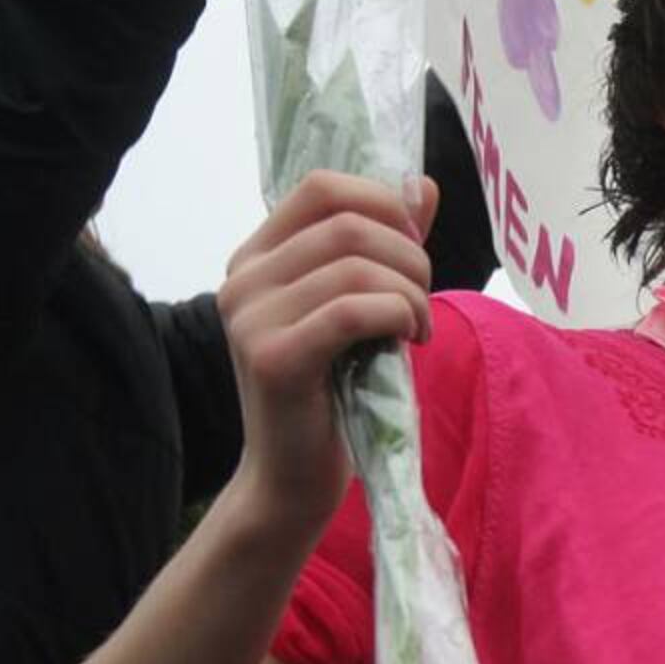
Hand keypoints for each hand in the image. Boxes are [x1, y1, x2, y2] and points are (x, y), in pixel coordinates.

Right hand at [218, 171, 436, 537]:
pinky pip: (354, 310)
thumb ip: (386, 245)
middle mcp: (242, 278)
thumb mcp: (363, 305)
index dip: (383, 202)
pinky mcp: (272, 358)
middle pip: (349, 223)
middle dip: (410, 256)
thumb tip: (422, 186)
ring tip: (417, 326)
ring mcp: (250, 317)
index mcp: (258, 255)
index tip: (414, 245)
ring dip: (410, 292)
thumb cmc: (334, 389)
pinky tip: (411, 341)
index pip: (322, 187)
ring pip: (356, 265)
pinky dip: (399, 316)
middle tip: (422, 301)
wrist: (292, 476)